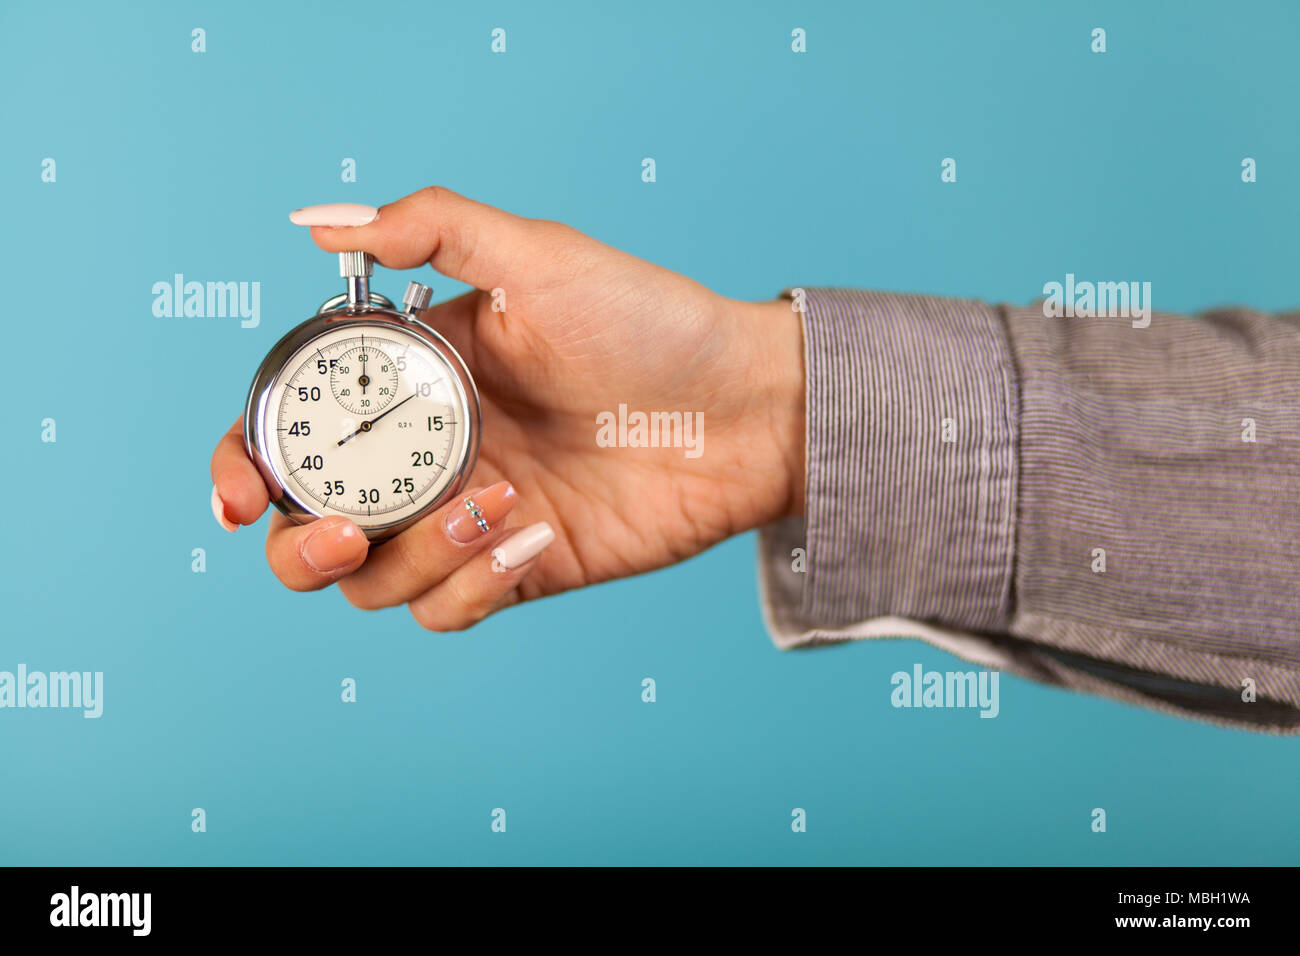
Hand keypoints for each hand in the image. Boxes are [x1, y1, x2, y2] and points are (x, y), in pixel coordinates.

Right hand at [210, 186, 804, 629]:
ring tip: (498, 498)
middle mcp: (429, 452)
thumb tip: (313, 221)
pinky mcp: (519, 566)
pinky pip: (452, 608)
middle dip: (303, 544)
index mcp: (412, 379)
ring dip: (416, 554)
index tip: (242, 494)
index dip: (246, 466)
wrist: (746, 409)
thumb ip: (428, 231)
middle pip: (313, 528)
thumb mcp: (536, 256)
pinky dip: (474, 582)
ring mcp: (471, 516)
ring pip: (377, 580)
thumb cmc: (649, 322)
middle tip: (347, 529)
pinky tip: (533, 531)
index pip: (295, 432)